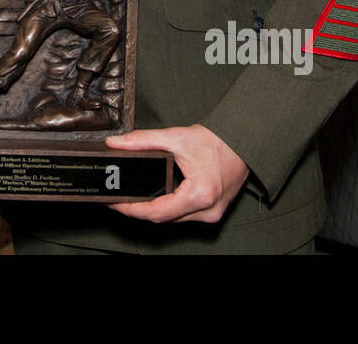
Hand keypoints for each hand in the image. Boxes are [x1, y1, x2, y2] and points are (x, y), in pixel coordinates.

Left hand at [105, 124, 247, 223]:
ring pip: (173, 219)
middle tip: (119, 199)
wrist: (243, 142)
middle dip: (138, 210)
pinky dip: (169, 208)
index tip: (115, 202)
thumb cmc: (217, 141)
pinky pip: (184, 216)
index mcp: (199, 195)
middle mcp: (207, 210)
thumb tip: (116, 143)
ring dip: (153, 210)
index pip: (156, 212)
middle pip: (163, 218)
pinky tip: (156, 198)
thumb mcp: (175, 137)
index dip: (131, 209)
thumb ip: (143, 140)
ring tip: (132, 198)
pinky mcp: (213, 211)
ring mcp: (212, 213)